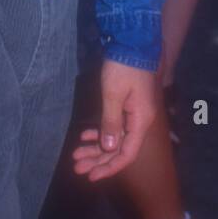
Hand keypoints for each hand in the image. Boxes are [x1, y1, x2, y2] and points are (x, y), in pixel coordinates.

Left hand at [71, 59, 157, 180]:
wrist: (133, 42)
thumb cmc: (123, 68)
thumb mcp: (113, 95)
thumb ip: (111, 123)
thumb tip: (108, 149)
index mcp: (140, 121)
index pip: (126, 154)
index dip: (109, 167)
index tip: (91, 176)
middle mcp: (140, 121)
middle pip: (120, 149)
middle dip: (98, 160)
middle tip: (77, 167)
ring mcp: (135, 113)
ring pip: (115, 138)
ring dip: (96, 148)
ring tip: (76, 155)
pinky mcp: (128, 105)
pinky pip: (115, 126)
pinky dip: (100, 133)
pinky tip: (85, 137)